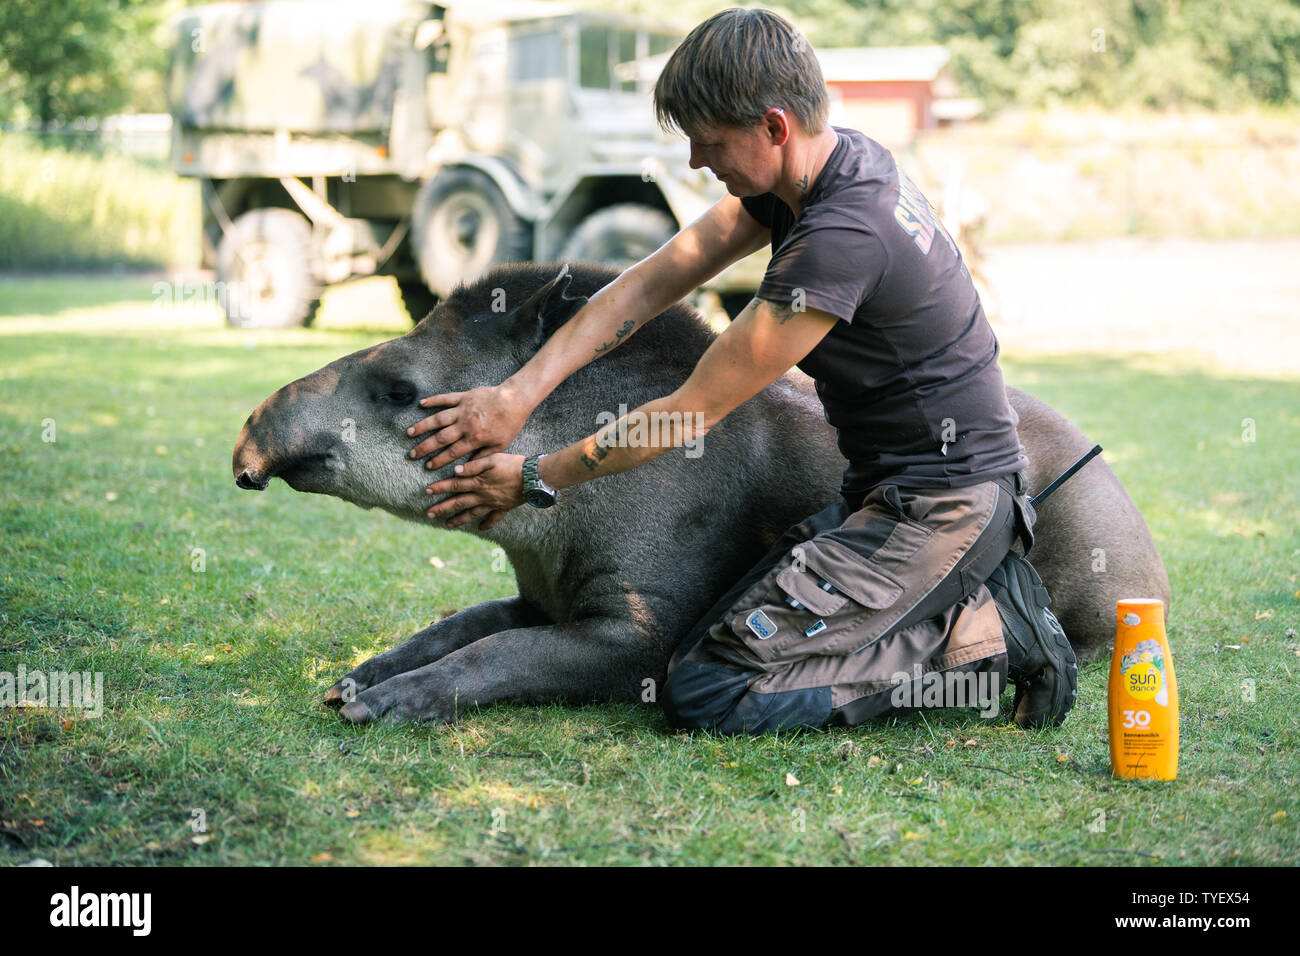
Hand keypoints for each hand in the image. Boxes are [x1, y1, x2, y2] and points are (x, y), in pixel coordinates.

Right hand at [407, 385, 529, 469]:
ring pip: (438, 419)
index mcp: (474, 439)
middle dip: (424, 448)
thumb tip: (468, 468)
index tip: (427, 467)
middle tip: (412, 454)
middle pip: (440, 439)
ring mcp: (462, 410)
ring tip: (409, 433)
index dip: (438, 461)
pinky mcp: (464, 396)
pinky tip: (421, 404)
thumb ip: (482, 457)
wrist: (515, 400)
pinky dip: (433, 400)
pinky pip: (445, 398)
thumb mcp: (500, 446)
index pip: (452, 453)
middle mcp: (465, 425)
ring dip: (422, 426)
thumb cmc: (510, 424)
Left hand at [424, 453, 525, 529]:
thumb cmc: (513, 464)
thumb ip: (473, 466)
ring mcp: (493, 504)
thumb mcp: (492, 459)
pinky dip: (486, 524)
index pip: (454, 485)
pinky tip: (480, 529)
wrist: (534, 477)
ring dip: (458, 519)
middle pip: (458, 502)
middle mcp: (482, 495)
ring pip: (472, 513)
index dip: (440, 487)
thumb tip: (456, 470)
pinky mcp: (504, 508)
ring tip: (447, 524)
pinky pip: (494, 519)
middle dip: (443, 508)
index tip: (426, 491)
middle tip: (429, 514)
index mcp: (478, 482)